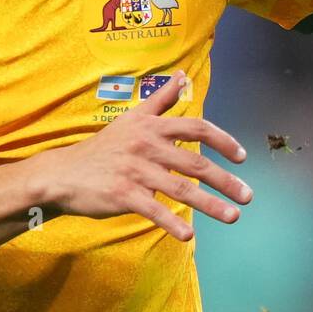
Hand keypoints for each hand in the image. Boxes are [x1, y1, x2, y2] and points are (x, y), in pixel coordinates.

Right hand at [45, 71, 250, 239]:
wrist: (63, 173)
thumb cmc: (104, 147)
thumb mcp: (133, 118)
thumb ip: (160, 99)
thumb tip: (182, 75)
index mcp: (152, 127)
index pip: (196, 127)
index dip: (223, 140)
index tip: (242, 156)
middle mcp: (146, 145)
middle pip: (195, 162)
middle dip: (225, 180)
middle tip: (248, 195)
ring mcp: (135, 171)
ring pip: (180, 188)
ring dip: (210, 205)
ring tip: (234, 216)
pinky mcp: (122, 195)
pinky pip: (153, 210)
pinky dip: (172, 223)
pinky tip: (188, 236)